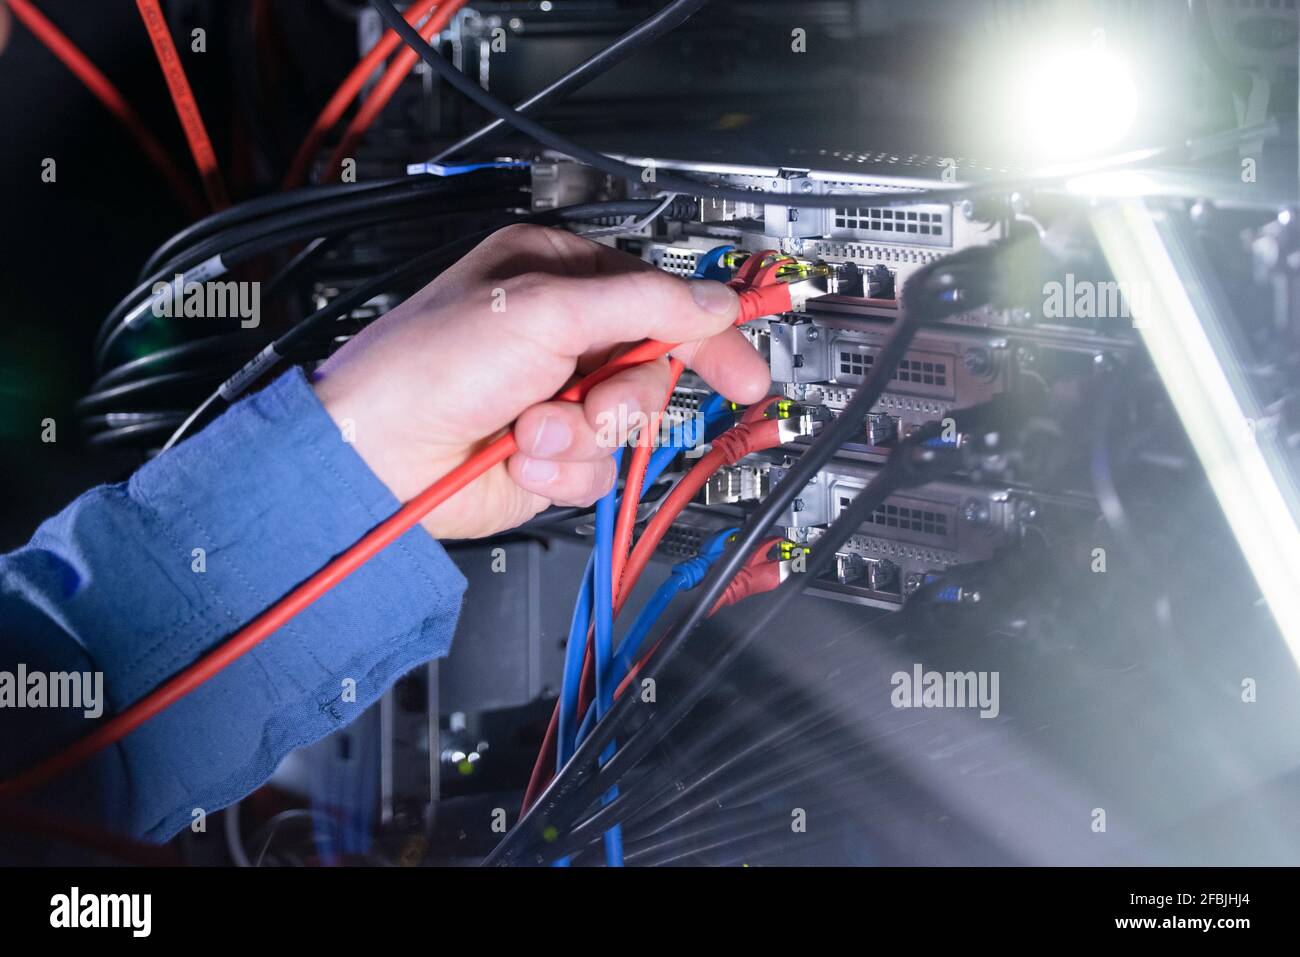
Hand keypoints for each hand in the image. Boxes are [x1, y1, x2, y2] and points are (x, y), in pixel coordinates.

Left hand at [311, 224, 771, 539]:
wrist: (377, 455)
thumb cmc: (429, 366)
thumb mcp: (546, 310)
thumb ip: (645, 304)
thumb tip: (715, 301)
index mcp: (559, 279)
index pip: (661, 299)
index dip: (706, 331)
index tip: (743, 365)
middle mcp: (562, 337)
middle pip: (652, 370)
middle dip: (622, 397)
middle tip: (593, 401)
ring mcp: (557, 398)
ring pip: (627, 426)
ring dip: (582, 436)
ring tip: (531, 429)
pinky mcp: (550, 453)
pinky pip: (598, 468)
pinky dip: (562, 468)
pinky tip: (520, 455)